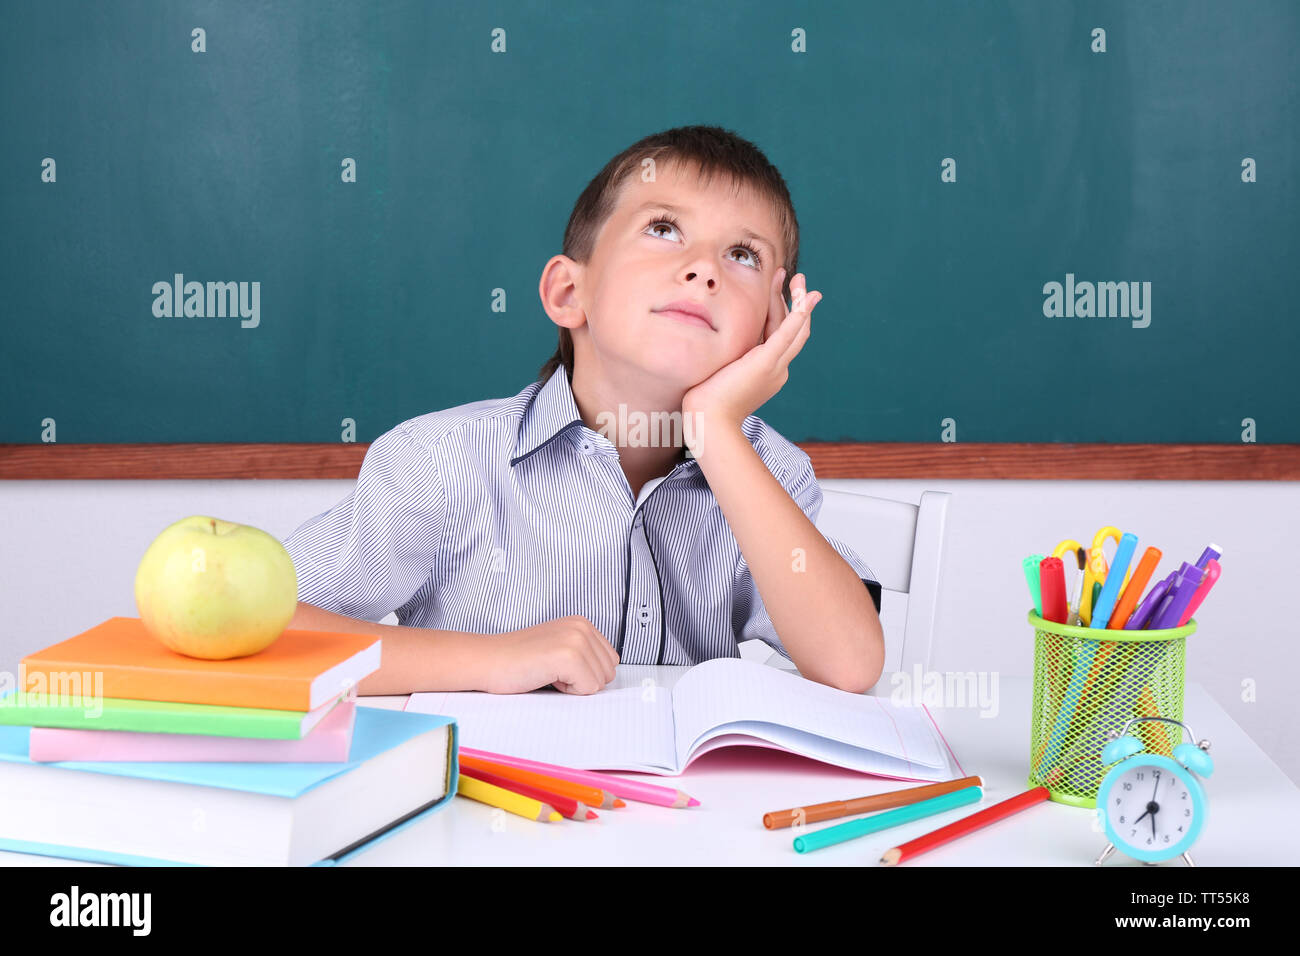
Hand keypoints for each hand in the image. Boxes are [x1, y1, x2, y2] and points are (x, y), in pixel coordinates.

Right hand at [479, 615, 619, 694]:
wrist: (487, 660)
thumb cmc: (518, 661)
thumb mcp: (558, 648)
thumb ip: (584, 655)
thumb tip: (607, 675)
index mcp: (582, 623)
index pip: (610, 661)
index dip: (585, 673)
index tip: (557, 667)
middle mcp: (582, 626)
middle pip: (609, 672)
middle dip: (582, 680)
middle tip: (551, 671)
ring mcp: (576, 639)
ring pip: (600, 682)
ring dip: (574, 686)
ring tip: (548, 672)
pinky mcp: (569, 656)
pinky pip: (588, 689)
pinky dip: (567, 691)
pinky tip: (546, 677)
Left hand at [681, 268, 821, 431]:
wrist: (708, 422)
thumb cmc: (706, 404)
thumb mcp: (718, 374)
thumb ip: (725, 360)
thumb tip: (716, 351)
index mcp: (767, 371)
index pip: (778, 335)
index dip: (781, 310)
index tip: (778, 289)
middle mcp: (777, 369)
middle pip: (791, 329)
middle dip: (795, 301)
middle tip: (796, 277)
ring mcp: (774, 366)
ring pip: (794, 328)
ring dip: (799, 301)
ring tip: (800, 280)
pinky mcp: (766, 362)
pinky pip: (788, 334)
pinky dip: (800, 314)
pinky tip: (807, 298)